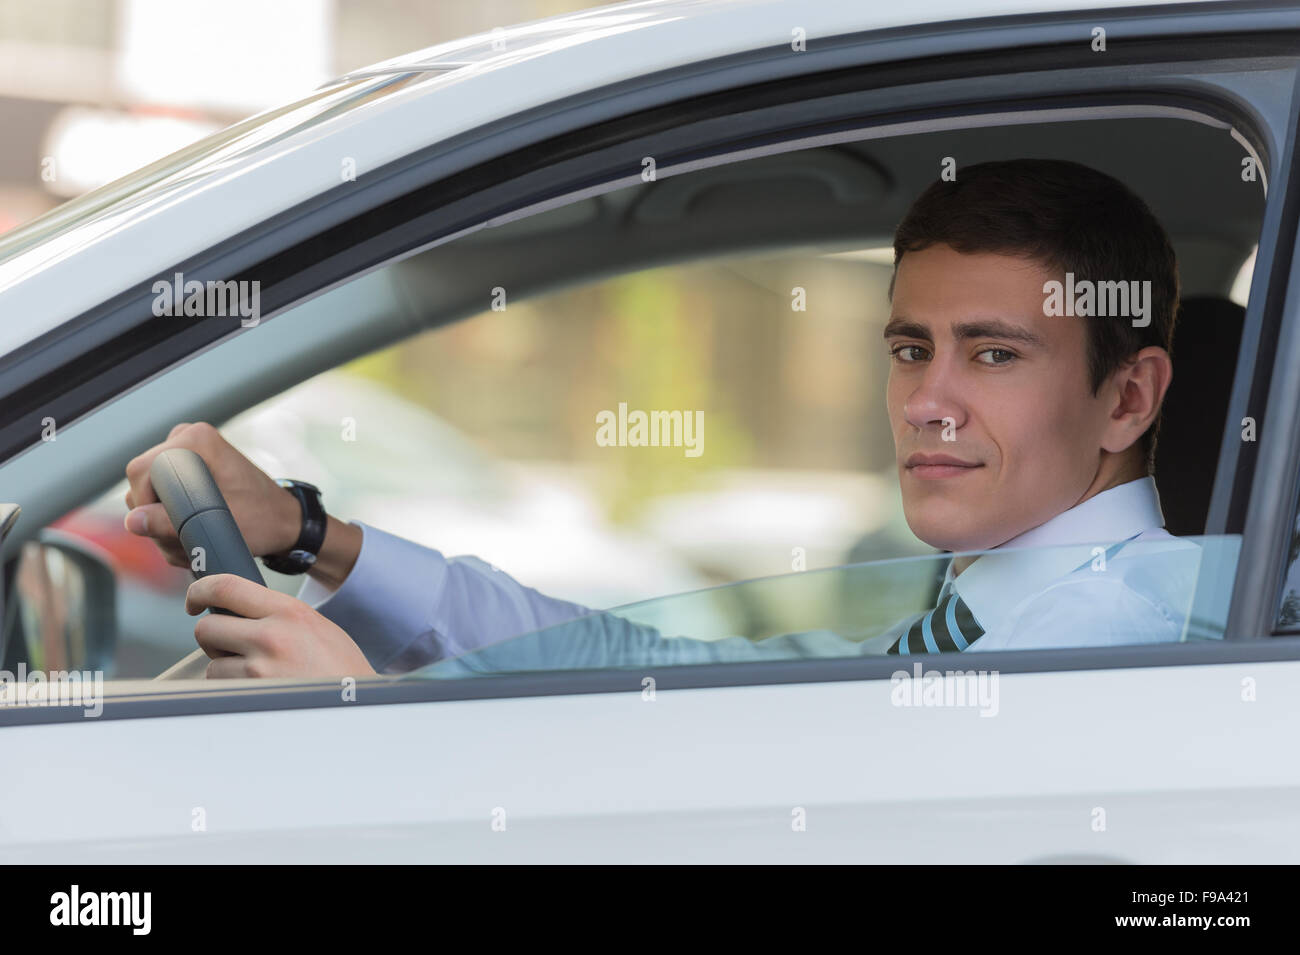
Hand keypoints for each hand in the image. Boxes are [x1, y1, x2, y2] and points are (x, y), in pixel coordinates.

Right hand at [124, 422, 299, 566]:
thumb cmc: (262, 520)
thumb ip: (169, 523)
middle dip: (157, 518)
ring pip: (147, 496)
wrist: (283, 521)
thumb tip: (132, 521)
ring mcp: (184, 454)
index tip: (172, 526)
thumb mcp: (214, 524)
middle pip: (140, 484)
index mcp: (196, 440)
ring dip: (165, 524)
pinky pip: (159, 498)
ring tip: (196, 538)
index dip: (147, 505)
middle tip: (188, 538)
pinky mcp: (184, 470)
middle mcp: (186, 439)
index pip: (141, 471)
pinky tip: (194, 534)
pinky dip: (172, 521)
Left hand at [186, 574, 376, 677]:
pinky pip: (224, 689)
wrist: (357, 705)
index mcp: (289, 611)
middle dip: (213, 637)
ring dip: (226, 669)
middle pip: (207, 628)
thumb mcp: (315, 626)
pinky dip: (235, 689)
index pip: (225, 586)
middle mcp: (272, 636)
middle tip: (231, 645)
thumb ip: (277, 614)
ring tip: (261, 673)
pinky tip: (263, 689)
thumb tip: (235, 610)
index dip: (199, 591)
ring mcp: (260, 670)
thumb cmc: (340, 667)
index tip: (195, 600)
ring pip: (212, 664)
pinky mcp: (253, 696)